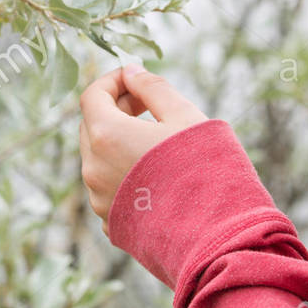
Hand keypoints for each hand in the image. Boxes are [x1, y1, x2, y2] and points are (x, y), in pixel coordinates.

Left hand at [79, 64, 208, 235]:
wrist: (216, 236)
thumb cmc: (205, 170)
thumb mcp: (185, 117)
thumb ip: (154, 89)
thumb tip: (132, 72)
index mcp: (106, 137)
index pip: (92, 95)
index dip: (113, 80)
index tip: (137, 79)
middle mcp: (93, 169)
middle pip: (92, 126)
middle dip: (116, 108)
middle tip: (150, 105)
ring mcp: (99, 200)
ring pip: (99, 158)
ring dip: (120, 141)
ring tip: (157, 140)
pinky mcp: (112, 223)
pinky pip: (109, 187)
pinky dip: (124, 172)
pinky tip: (156, 174)